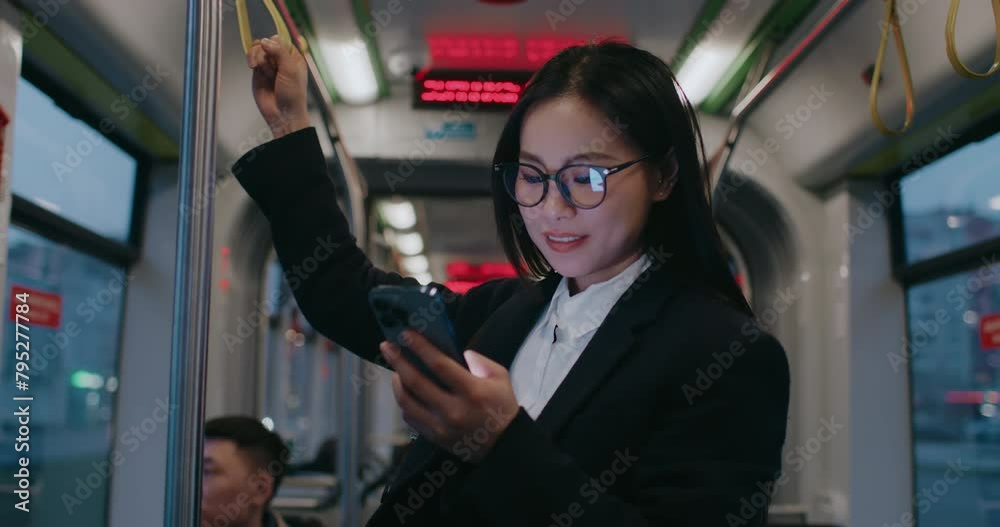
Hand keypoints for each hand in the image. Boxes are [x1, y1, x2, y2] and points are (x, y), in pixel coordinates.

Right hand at [246, 35, 309, 137]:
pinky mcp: (258, 72)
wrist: (282, 114)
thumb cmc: (292, 95)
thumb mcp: (290, 70)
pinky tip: (254, 67)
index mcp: (293, 57)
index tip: (274, 51)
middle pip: (266, 43)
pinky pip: (251, 57)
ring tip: (265, 73)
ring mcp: (268, 65)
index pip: (281, 39)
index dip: (275, 43)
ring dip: (259, 59)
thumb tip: (265, 40)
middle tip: (272, 68)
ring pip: (257, 49)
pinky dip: (251, 60)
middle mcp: (280, 59)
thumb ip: (279, 52)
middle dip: (266, 54)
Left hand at [380, 331, 520, 463]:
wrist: (504, 446)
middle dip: (398, 360)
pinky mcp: (435, 437)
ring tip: (394, 369)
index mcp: (472, 391)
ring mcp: (441, 426)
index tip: (405, 334)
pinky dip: (403, 402)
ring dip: (396, 382)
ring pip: (407, 402)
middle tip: (387, 346)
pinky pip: (410, 417)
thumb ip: (480, 361)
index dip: (420, 347)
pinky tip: (404, 390)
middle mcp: (453, 410)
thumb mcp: (501, 378)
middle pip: (416, 382)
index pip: (439, 364)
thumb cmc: (501, 408)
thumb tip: (459, 352)